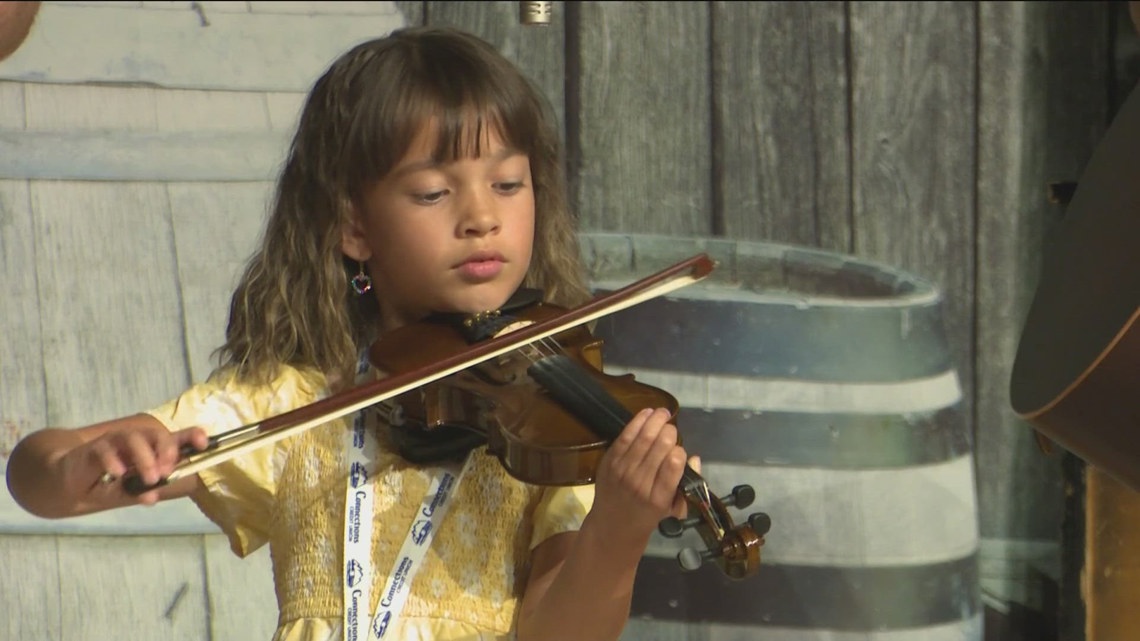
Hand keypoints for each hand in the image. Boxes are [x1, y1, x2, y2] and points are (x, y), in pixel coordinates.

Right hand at [56, 422, 207, 505]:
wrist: (70, 485)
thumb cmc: (106, 485)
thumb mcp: (127, 492)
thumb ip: (141, 491)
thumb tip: (152, 497)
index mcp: (150, 451)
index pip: (175, 438)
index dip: (192, 436)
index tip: (204, 443)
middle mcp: (136, 442)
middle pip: (157, 434)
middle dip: (167, 450)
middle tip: (167, 472)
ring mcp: (115, 443)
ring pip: (133, 438)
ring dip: (145, 457)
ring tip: (150, 478)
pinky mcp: (94, 448)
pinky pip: (105, 449)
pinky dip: (114, 460)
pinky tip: (118, 473)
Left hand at [589, 407, 687, 546]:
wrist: (612, 527)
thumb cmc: (646, 518)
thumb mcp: (672, 509)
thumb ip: (686, 485)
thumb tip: (694, 459)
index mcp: (659, 497)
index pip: (674, 464)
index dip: (680, 451)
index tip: (680, 450)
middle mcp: (640, 482)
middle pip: (659, 446)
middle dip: (669, 431)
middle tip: (672, 428)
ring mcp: (622, 470)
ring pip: (642, 438)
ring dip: (655, 420)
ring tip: (663, 413)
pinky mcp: (609, 462)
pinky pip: (625, 436)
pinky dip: (637, 422)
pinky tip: (647, 413)